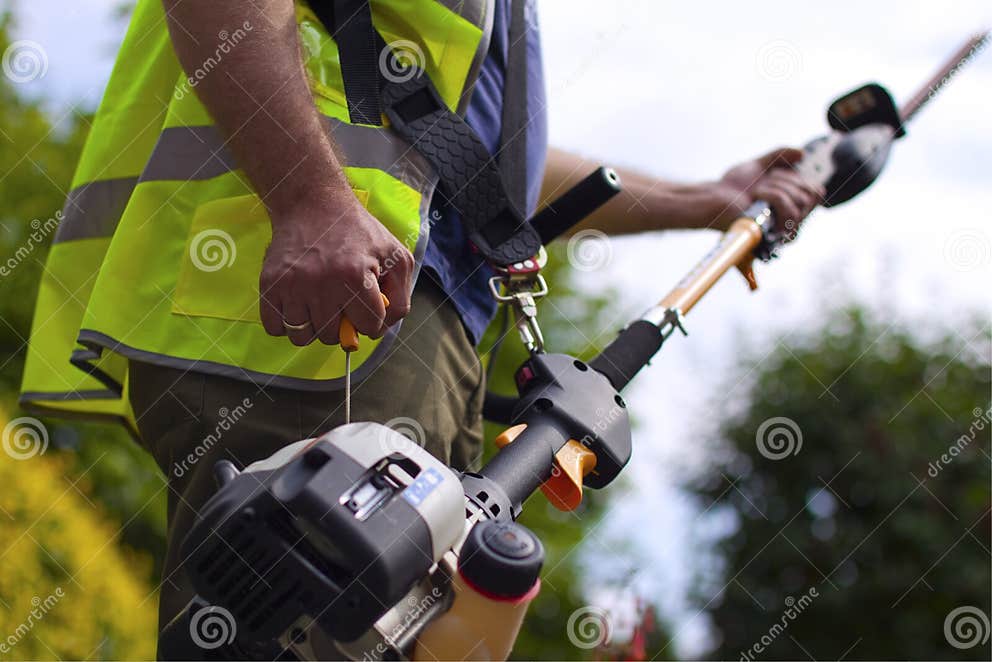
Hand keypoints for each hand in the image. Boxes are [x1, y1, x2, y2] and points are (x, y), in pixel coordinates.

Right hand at [259, 192, 413, 346]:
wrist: (312, 203)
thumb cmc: (357, 231)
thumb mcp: (395, 256)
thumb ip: (400, 297)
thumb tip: (380, 328)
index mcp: (356, 277)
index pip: (369, 327)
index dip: (371, 319)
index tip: (365, 305)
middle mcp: (323, 284)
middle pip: (333, 336)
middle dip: (340, 324)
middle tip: (340, 300)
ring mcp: (293, 285)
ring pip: (303, 337)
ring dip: (313, 327)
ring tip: (318, 304)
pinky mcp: (270, 284)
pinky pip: (274, 328)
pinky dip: (286, 324)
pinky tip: (298, 305)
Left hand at [712, 147, 824, 236]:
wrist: (716, 197)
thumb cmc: (734, 185)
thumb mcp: (760, 165)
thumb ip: (781, 156)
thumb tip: (802, 154)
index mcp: (790, 205)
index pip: (817, 192)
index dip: (802, 179)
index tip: (777, 175)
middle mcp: (790, 220)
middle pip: (810, 195)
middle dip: (786, 181)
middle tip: (765, 182)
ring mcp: (782, 230)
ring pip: (801, 202)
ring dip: (777, 188)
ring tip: (758, 190)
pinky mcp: (775, 235)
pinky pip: (790, 211)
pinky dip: (774, 195)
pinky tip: (757, 196)